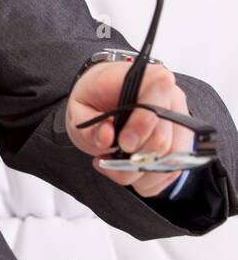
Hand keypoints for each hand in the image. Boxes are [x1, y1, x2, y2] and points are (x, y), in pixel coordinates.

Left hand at [65, 61, 193, 197]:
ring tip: (115, 164)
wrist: (103, 95)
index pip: (157, 105)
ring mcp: (179, 123)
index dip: (141, 127)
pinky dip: (148, 180)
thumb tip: (107, 137)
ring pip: (170, 163)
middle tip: (111, 157)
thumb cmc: (96, 97)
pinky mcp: (180, 144)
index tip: (122, 143)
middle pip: (165, 142)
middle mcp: (171, 100)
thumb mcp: (79, 108)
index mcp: (149, 79)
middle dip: (135, 158)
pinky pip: (172, 172)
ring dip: (139, 173)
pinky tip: (129, 170)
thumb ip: (89, 126)